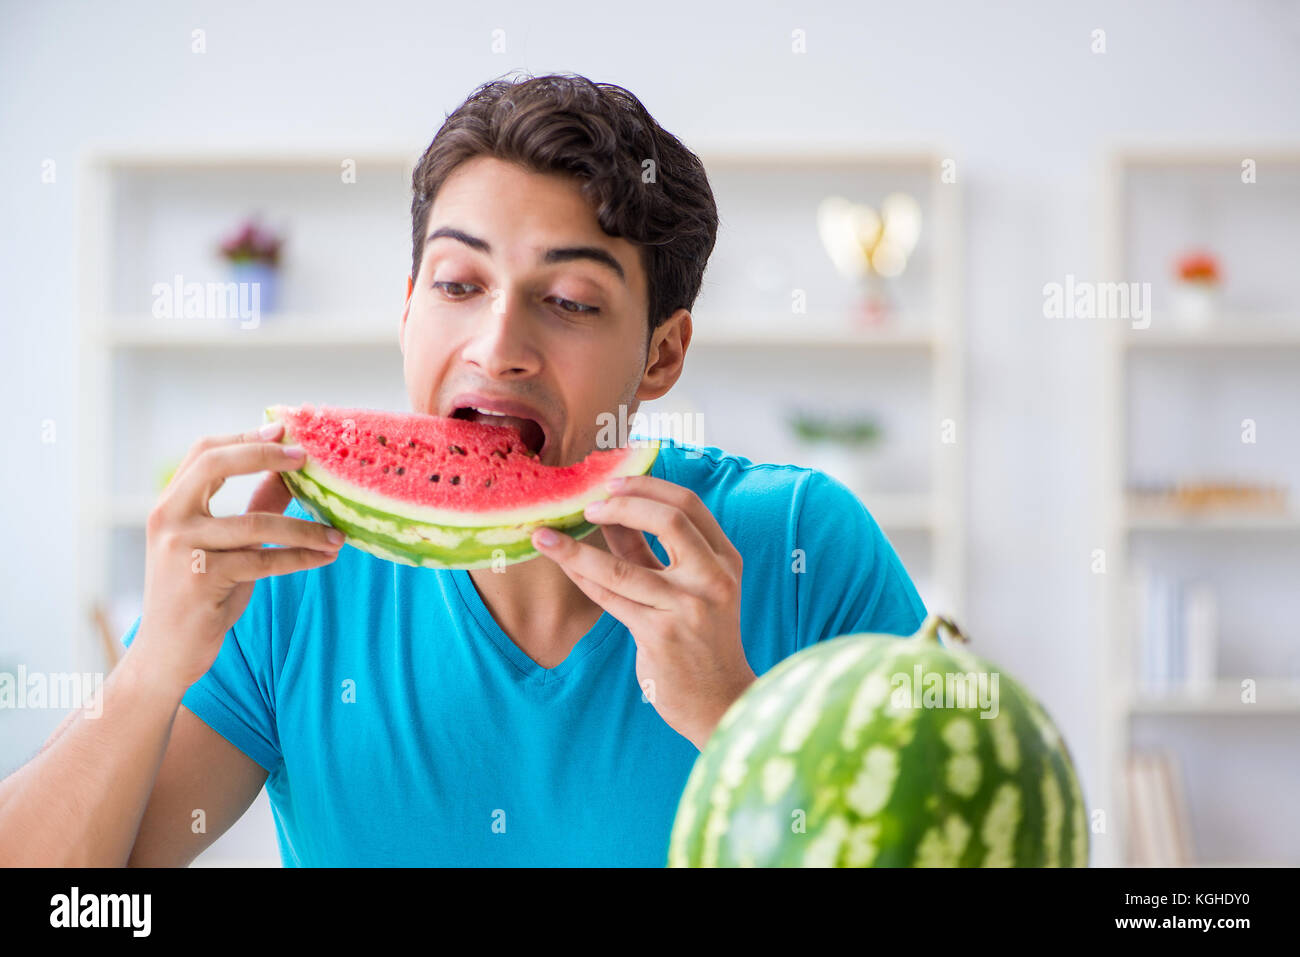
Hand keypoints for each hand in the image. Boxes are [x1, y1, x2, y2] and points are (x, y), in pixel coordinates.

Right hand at [131, 421, 343, 691]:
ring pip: (254, 523)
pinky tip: (325, 556)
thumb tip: (291, 473)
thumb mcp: (228, 546)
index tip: (286, 431)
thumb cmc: (201, 596)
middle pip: (215, 465)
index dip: (245, 437)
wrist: (167, 654)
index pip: (205, 452)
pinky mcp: (199, 579)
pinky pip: (262, 560)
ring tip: (336, 534)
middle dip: (265, 454)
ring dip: (304, 527)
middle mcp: (168, 519)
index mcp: (170, 505)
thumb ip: (255, 508)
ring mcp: (180, 548)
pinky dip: (300, 557)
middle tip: (308, 458)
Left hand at [531, 475, 755, 748]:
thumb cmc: (700, 639)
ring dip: (576, 548)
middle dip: (621, 505)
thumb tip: (611, 508)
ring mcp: (688, 608)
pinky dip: (581, 576)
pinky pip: (609, 597)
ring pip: (623, 565)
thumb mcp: (688, 586)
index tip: (611, 481)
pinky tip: (562, 564)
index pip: (689, 504)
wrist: (719, 701)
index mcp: (726, 560)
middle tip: (586, 504)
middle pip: (668, 520)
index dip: (646, 486)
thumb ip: (652, 549)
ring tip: (546, 535)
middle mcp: (713, 579)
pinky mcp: (660, 636)